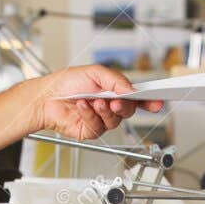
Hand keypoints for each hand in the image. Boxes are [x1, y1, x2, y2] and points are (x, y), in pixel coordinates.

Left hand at [33, 65, 161, 140]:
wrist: (46, 97)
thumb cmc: (67, 83)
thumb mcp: (94, 73)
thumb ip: (115, 80)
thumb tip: (131, 90)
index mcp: (114, 91)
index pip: (136, 98)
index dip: (149, 101)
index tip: (158, 102)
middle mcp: (110, 106)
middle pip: (128, 111)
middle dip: (123, 106)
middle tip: (116, 102)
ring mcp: (101, 120)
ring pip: (114, 121)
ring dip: (104, 110)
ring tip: (94, 101)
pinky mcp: (91, 130)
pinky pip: (98, 126)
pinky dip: (89, 115)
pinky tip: (81, 106)